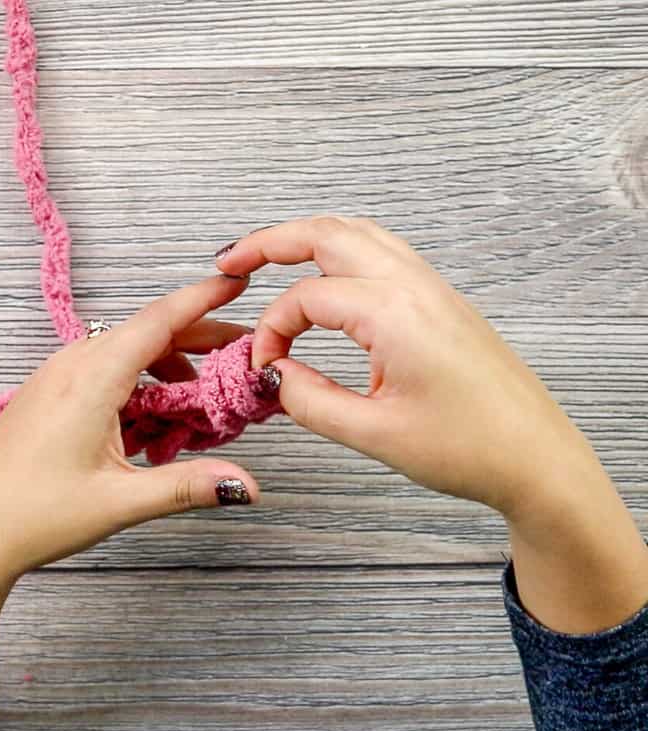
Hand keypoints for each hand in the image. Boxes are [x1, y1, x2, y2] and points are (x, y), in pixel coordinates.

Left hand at [0, 275, 260, 591]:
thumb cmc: (35, 516)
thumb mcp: (119, 502)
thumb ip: (187, 485)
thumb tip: (246, 485)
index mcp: (90, 380)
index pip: (158, 321)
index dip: (202, 298)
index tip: (237, 279)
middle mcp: (69, 366)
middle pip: (145, 333)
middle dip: (196, 340)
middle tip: (239, 357)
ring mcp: (52, 378)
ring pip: (122, 352)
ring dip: (163, 368)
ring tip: (194, 407)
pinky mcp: (43, 394)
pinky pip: (98, 369)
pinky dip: (133, 382)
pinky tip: (147, 422)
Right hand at [216, 216, 647, 633]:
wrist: (538, 460)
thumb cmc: (470, 449)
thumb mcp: (373, 433)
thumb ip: (308, 400)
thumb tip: (272, 376)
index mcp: (394, 313)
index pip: (305, 298)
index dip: (270, 330)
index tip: (262, 369)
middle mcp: (414, 286)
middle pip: (328, 233)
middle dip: (270, 241)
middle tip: (229, 261)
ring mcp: (432, 288)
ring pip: (358, 233)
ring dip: (308, 239)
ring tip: (267, 258)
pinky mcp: (441, 302)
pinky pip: (383, 253)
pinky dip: (341, 252)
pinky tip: (324, 278)